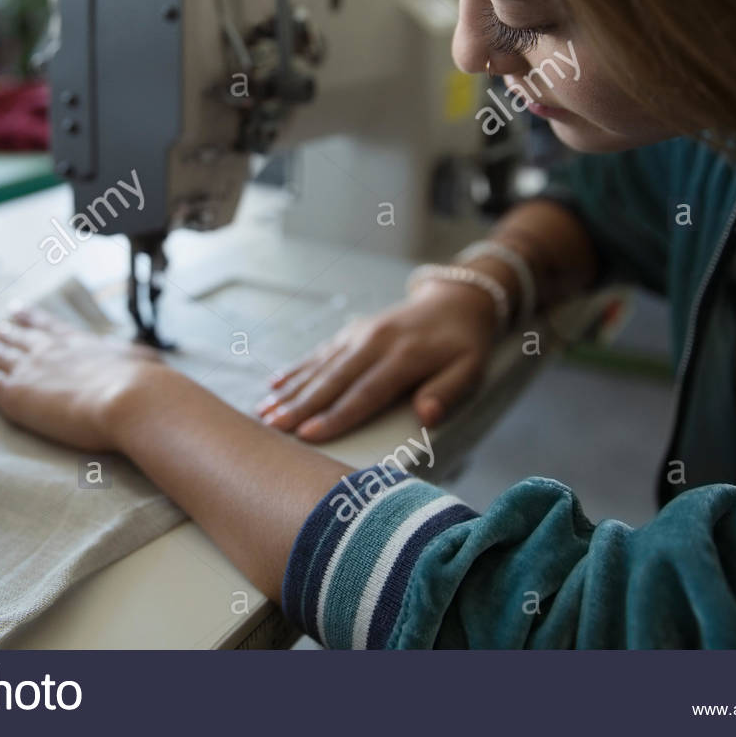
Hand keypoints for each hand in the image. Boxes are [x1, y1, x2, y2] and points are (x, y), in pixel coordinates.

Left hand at [0, 305, 177, 451]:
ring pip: (0, 353)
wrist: (133, 399)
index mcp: (81, 343)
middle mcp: (52, 350)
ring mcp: (31, 369)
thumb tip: (155, 362)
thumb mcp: (148, 364)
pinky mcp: (15, 393)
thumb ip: (141, 361)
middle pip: (21, 337)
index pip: (49, 327)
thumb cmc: (148, 387)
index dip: (32, 319)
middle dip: (8, 331)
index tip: (19, 310)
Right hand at [256, 280, 498, 440]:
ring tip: (264, 411)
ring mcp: (360, 334)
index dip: (336, 417)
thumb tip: (425, 416)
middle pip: (334, 380)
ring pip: (320, 367)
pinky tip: (275, 383)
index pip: (365, 393)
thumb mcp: (471, 369)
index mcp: (404, 356)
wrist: (454, 301)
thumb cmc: (463, 345)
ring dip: (291, 390)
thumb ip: (447, 393)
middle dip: (301, 406)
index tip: (308, 435)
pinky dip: (297, 369)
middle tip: (273, 427)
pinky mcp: (352, 331)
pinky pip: (320, 352)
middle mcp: (375, 342)